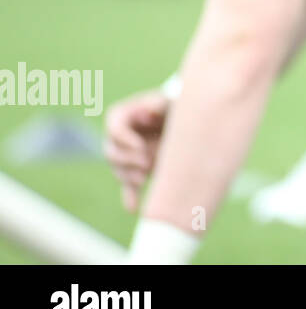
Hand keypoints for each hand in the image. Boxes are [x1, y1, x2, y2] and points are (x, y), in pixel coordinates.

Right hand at [104, 90, 168, 211]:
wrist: (190, 118)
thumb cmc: (177, 104)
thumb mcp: (170, 100)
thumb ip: (159, 103)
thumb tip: (148, 110)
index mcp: (124, 116)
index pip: (114, 128)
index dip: (124, 139)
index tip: (141, 147)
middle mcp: (122, 136)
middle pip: (112, 152)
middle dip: (128, 160)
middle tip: (148, 163)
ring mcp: (128, 154)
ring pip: (118, 170)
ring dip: (130, 176)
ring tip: (146, 178)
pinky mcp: (137, 170)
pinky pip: (128, 186)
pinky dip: (130, 197)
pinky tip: (133, 208)